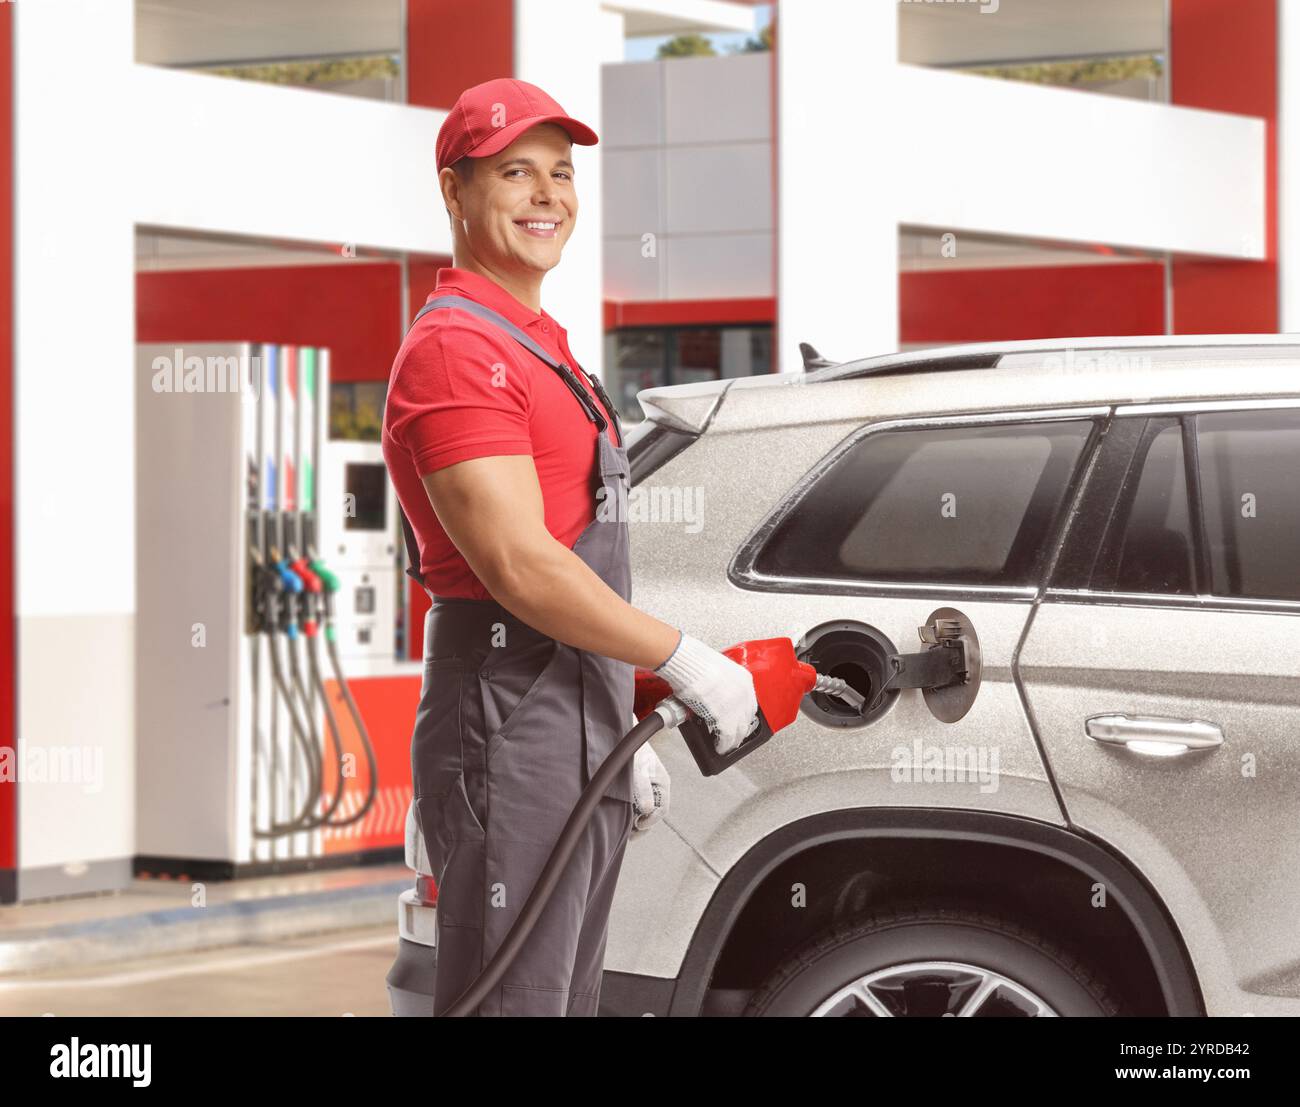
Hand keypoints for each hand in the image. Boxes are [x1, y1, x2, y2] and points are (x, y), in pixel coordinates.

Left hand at [630, 742, 669, 838]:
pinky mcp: (637, 789)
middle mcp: (657, 788)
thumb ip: (642, 788)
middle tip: (630, 834)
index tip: (637, 826)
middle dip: (643, 825)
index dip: (650, 821)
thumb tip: (648, 809)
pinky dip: (631, 814)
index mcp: (662, 783)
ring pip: (646, 812)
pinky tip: (622, 818)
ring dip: (636, 821)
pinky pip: (638, 807)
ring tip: (625, 829)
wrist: (622, 736)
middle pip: (654, 814)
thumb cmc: (632, 750)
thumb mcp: (637, 768)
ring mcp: (648, 789)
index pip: (662, 809)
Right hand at [653, 632, 758, 754]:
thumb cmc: (693, 661)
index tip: (738, 722)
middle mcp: (744, 692)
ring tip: (725, 746)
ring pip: (739, 730)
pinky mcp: (725, 716)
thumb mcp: (715, 670)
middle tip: (733, 737)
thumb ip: (719, 685)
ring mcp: (736, 705)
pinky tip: (719, 747)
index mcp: (743, 679)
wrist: (685, 662)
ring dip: (732, 741)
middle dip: (739, 731)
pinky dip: (724, 744)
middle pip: (746, 719)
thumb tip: (714, 696)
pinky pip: (727, 736)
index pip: (749, 704)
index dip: (743, 716)